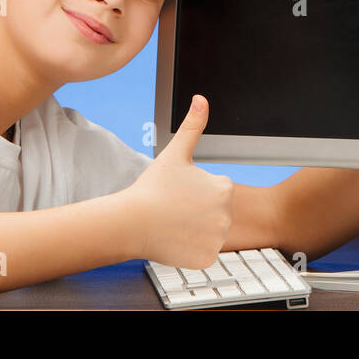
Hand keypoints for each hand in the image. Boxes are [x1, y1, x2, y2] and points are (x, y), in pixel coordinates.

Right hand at [124, 95, 233, 267]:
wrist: (131, 222)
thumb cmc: (152, 187)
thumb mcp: (176, 153)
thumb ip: (193, 125)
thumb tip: (201, 99)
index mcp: (224, 188)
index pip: (217, 190)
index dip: (196, 190)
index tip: (179, 192)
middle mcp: (227, 215)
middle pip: (215, 212)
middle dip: (198, 211)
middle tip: (174, 208)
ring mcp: (217, 239)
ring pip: (209, 232)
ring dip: (195, 230)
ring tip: (173, 223)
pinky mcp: (207, 259)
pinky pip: (202, 252)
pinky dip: (190, 248)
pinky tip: (175, 239)